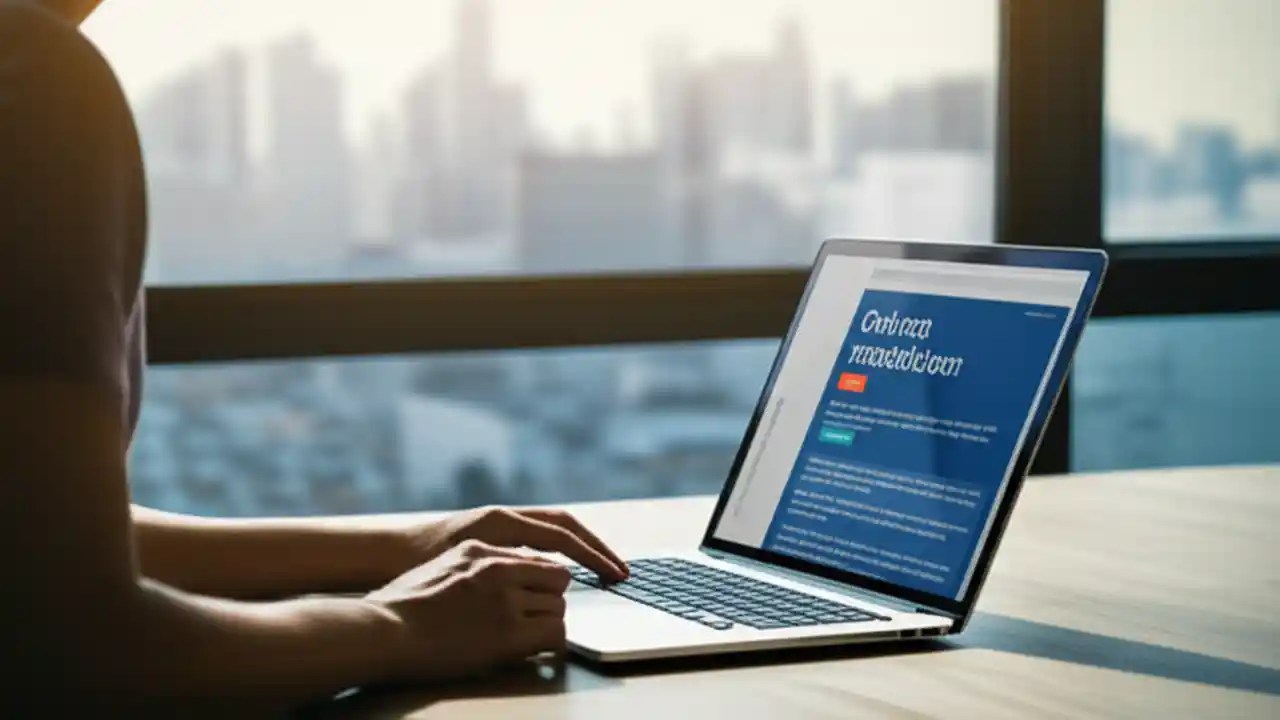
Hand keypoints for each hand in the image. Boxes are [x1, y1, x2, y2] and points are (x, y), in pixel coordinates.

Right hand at [366, 539, 571, 681]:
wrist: (385, 631)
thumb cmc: (397, 608)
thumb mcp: (438, 568)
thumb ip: (469, 570)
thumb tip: (487, 587)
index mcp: (479, 549)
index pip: (534, 559)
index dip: (538, 581)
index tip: (534, 597)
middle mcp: (498, 567)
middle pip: (556, 578)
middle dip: (549, 599)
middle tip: (534, 619)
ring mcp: (505, 598)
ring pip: (559, 606)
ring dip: (548, 622)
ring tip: (529, 638)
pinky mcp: (509, 631)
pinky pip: (555, 633)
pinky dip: (551, 644)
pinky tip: (535, 650)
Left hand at [404, 506, 627, 581]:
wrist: (384, 553)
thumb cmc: (417, 566)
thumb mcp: (465, 569)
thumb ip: (506, 569)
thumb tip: (552, 578)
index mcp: (501, 521)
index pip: (560, 535)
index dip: (592, 555)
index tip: (614, 574)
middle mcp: (504, 514)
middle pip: (565, 523)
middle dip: (596, 546)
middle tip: (621, 571)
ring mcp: (500, 520)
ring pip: (553, 527)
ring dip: (582, 546)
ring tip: (604, 569)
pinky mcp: (495, 531)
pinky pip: (538, 535)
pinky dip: (561, 549)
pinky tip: (569, 570)